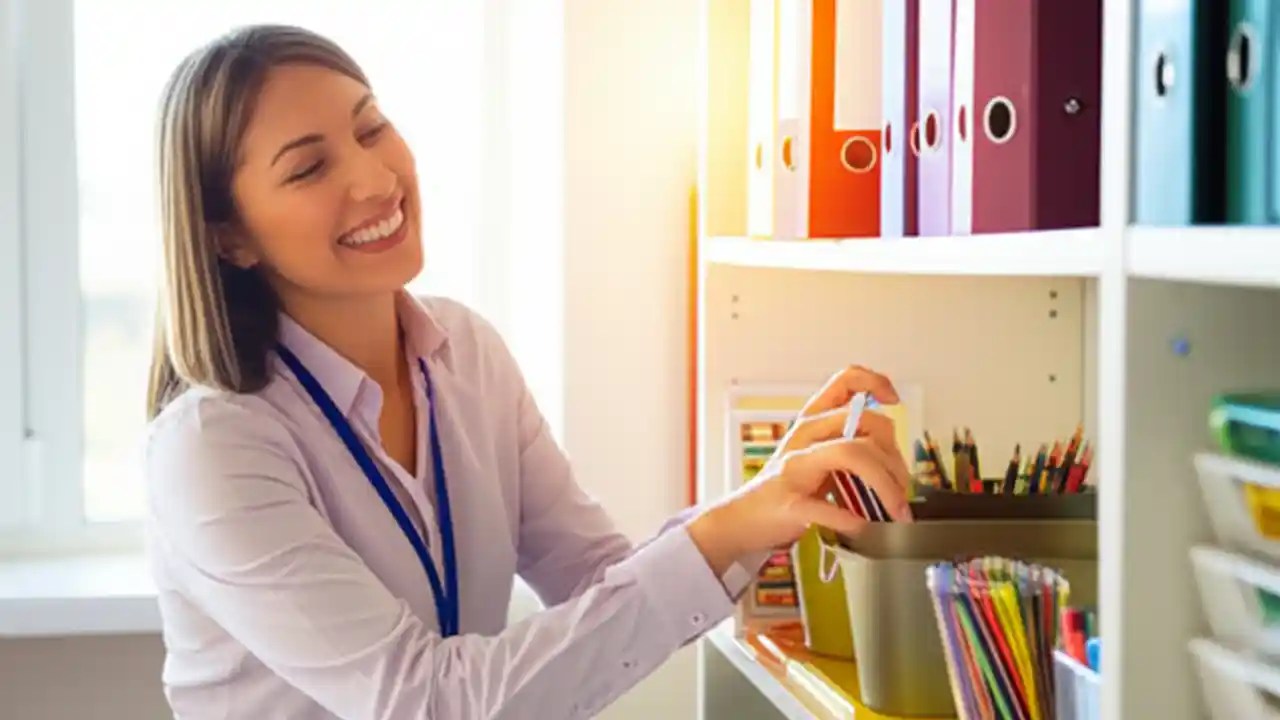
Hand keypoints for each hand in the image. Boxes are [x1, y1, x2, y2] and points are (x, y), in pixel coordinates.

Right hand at [687, 366, 912, 575]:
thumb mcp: (816, 457)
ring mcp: (794, 466)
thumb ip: (850, 447)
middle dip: (895, 460)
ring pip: (851, 453)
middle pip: (864, 423)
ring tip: (895, 512)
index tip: (893, 400)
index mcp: (812, 421)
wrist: (742, 521)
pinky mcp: (790, 500)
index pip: (844, 379)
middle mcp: (804, 435)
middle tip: (903, 491)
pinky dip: (853, 520)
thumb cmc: (787, 489)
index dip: (874, 382)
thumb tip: (896, 460)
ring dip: (885, 486)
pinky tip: (862, 528)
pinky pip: (830, 506)